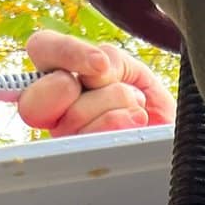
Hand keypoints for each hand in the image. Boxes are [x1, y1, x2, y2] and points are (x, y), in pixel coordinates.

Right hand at [18, 31, 172, 136]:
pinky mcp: (79, 156)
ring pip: (78, 112)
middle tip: (124, 94)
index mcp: (59, 74)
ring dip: (120, 105)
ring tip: (133, 111)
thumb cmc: (142, 101)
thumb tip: (96, 68)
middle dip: (98, 89)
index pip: (41, 48)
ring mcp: (64, 133)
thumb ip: (109, 59)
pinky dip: (122, 124)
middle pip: (56, 86)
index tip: (101, 64)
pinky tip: (134, 124)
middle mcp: (54, 105)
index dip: (67, 52)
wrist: (163, 134)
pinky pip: (92, 137)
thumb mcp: (128, 69)